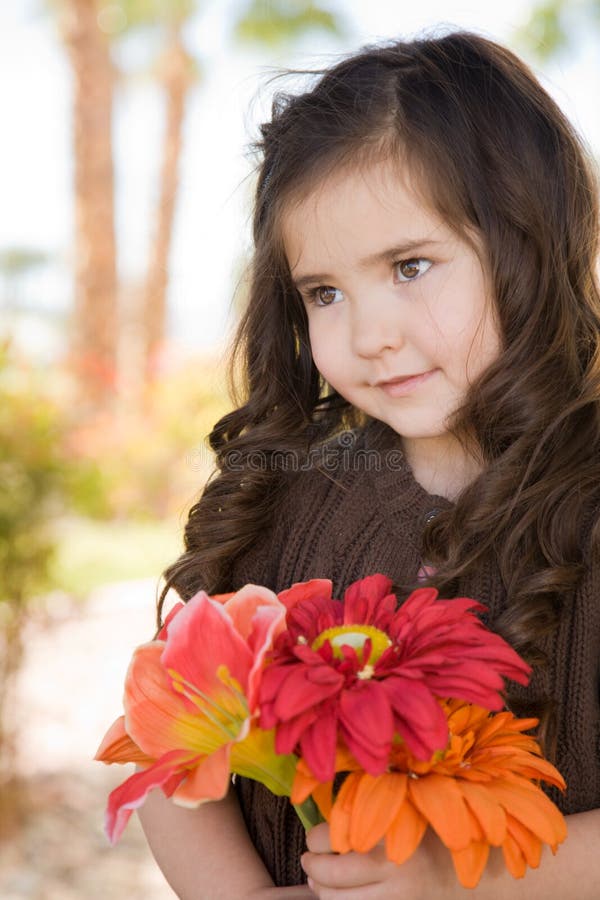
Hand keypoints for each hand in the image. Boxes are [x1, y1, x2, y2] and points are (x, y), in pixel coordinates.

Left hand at [300, 822, 465, 899]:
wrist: (475, 878)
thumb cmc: (434, 838)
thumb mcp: (407, 814)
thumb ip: (372, 813)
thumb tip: (327, 822)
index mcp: (391, 831)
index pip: (333, 836)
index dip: (316, 838)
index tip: (315, 838)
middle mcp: (392, 867)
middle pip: (330, 872)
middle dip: (311, 867)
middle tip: (308, 861)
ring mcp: (396, 898)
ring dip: (321, 892)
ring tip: (318, 883)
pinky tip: (338, 898)